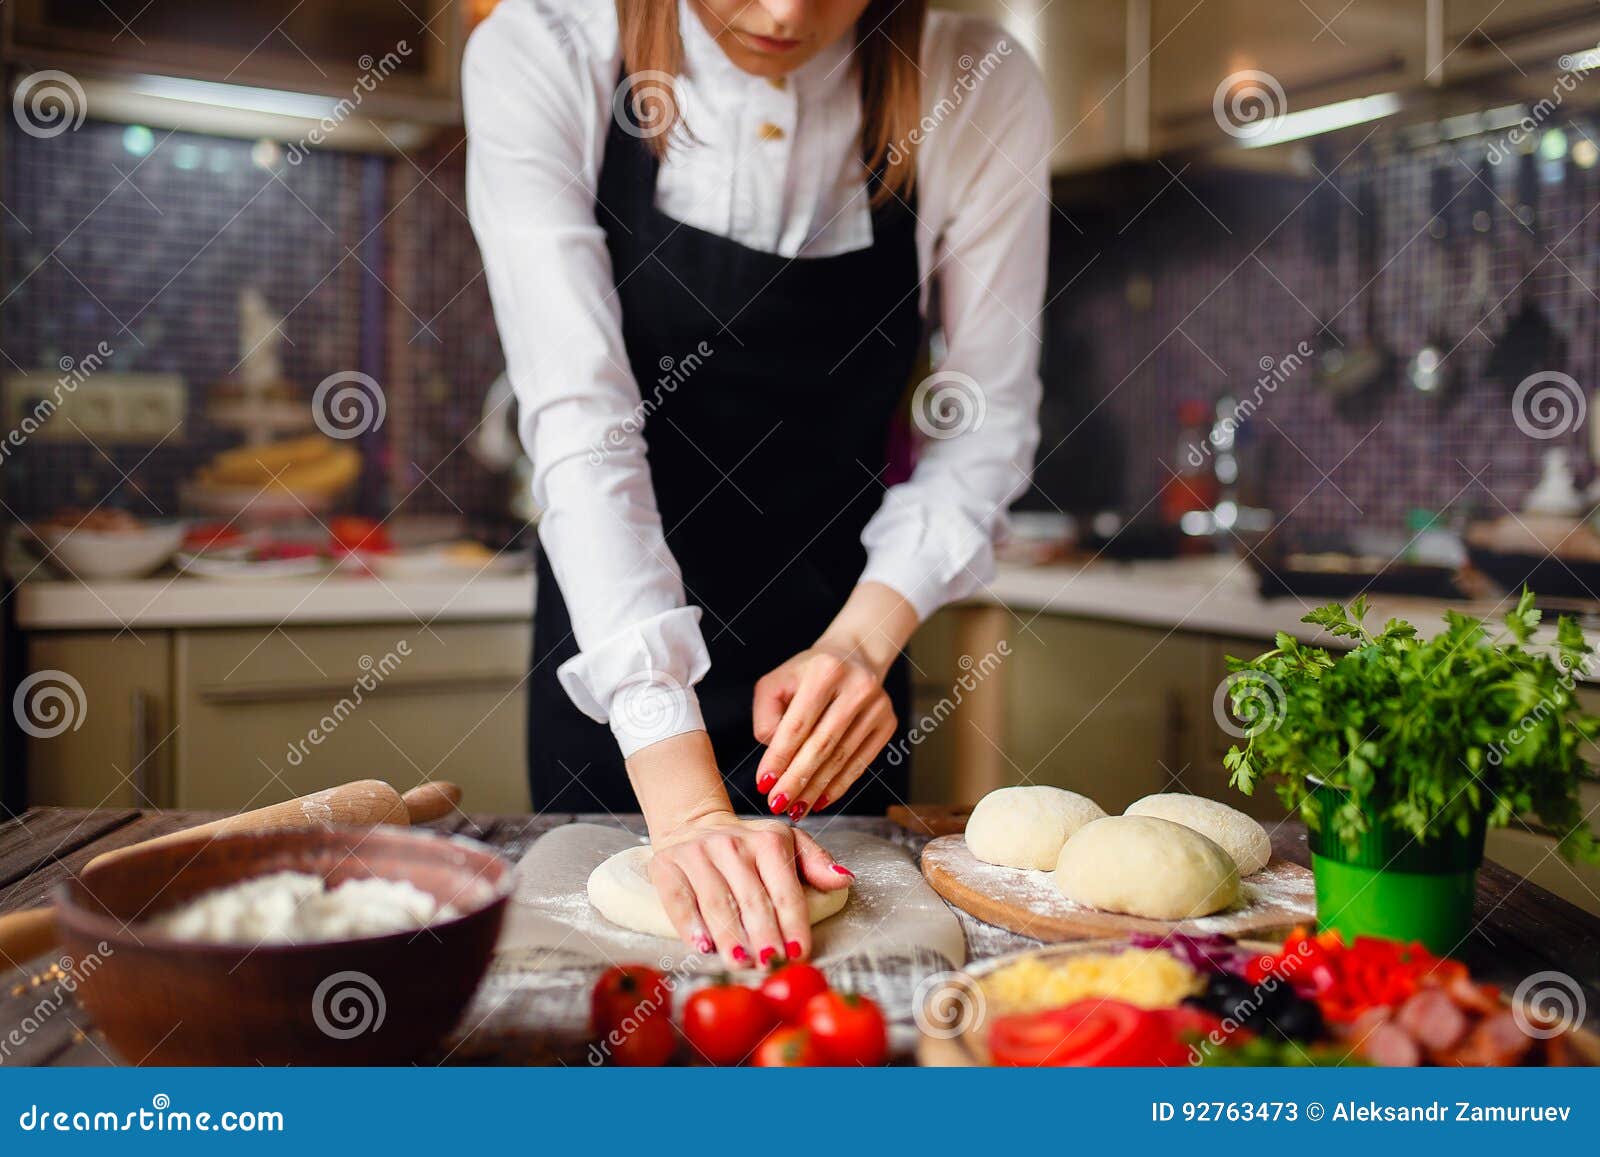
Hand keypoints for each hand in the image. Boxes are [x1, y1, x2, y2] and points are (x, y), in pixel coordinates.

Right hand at [647, 811, 851, 967]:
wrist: (694, 823)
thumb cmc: (748, 846)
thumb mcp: (787, 843)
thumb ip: (816, 863)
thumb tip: (844, 879)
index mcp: (768, 840)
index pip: (784, 889)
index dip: (793, 923)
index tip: (799, 953)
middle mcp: (732, 844)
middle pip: (751, 899)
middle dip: (764, 935)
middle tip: (772, 964)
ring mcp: (697, 853)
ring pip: (717, 902)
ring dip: (730, 936)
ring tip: (742, 962)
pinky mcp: (667, 865)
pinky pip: (679, 899)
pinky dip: (689, 925)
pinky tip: (702, 946)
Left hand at [752, 645, 896, 818]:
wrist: (854, 656)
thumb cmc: (808, 673)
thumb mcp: (777, 682)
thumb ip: (766, 715)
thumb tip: (774, 753)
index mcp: (824, 671)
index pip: (797, 724)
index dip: (779, 757)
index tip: (764, 784)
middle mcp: (856, 687)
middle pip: (821, 745)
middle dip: (797, 779)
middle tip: (778, 804)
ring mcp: (877, 706)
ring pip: (841, 758)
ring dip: (816, 788)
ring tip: (796, 808)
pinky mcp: (888, 723)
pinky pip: (860, 762)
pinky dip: (839, 785)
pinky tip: (821, 800)